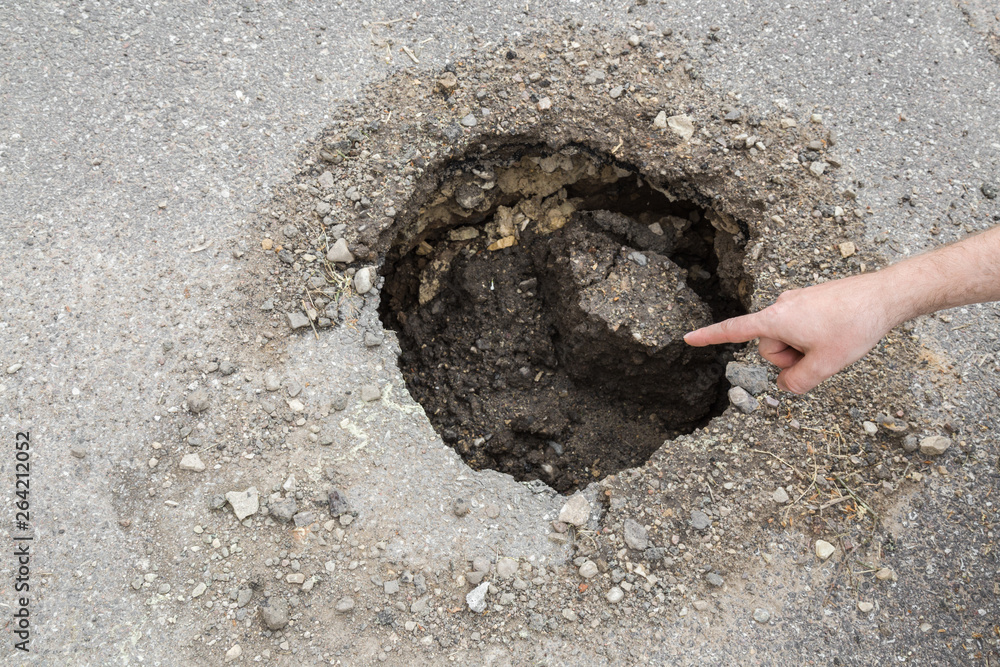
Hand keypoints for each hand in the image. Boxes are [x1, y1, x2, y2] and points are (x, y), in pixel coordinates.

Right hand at [684, 273, 897, 393]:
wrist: (884, 296)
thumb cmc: (855, 327)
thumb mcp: (825, 365)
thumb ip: (797, 383)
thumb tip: (785, 385)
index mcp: (776, 319)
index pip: (734, 330)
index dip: (708, 337)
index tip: (687, 338)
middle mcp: (780, 306)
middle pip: (769, 346)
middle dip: (789, 357)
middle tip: (821, 354)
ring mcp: (795, 302)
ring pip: (787, 338)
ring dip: (804, 348)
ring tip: (832, 341)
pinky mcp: (810, 301)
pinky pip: (801, 327)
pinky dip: (814, 337)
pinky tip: (837, 332)